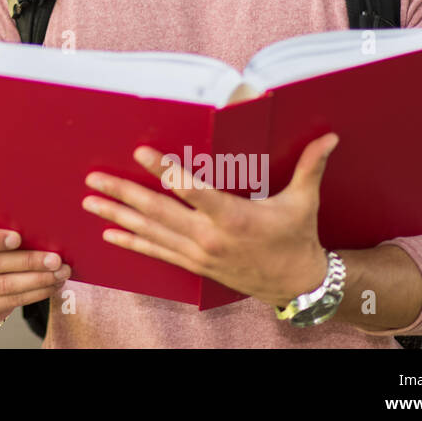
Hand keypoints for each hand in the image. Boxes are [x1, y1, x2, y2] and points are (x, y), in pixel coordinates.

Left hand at [80, 133, 338, 307]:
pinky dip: (132, 241)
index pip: (191, 189)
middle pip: (158, 211)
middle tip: (94, 178)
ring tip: (90, 201)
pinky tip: (110, 232)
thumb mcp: (303, 201)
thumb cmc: (297, 238)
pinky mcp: (194, 265)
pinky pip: (157, 252)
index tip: (140, 152)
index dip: (164, 170)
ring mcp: (198, 253)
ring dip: (118, 216)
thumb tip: (330, 136)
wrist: (296, 284)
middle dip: (123, 193)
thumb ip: (310, 166)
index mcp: (233, 216)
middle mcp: (209, 236)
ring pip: (151, 232)